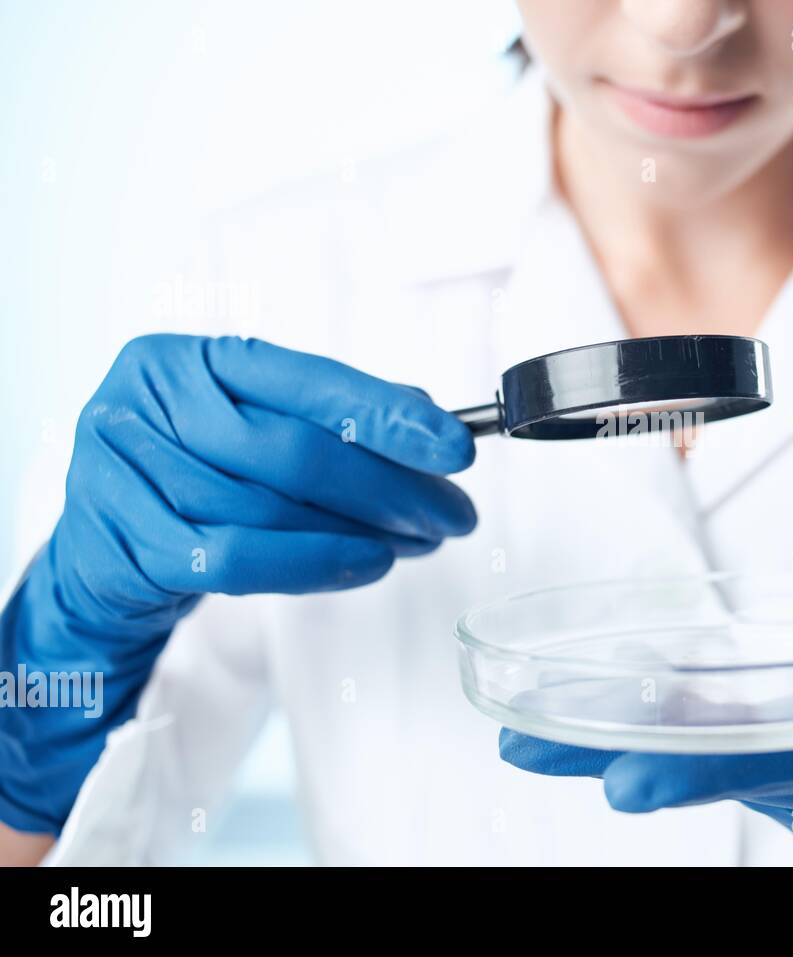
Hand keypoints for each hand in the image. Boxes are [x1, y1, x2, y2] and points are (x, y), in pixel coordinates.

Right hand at [1, 335, 475, 832]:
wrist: (106, 547)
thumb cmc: (199, 473)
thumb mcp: (257, 426)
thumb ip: (333, 418)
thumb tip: (431, 424)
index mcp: (191, 359)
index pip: (306, 381)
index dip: (388, 415)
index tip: (456, 447)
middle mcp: (148, 404)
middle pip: (294, 450)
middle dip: (391, 488)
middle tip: (451, 514)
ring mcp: (125, 473)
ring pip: (269, 509)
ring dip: (363, 532)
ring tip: (418, 542)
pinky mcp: (124, 542)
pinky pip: (235, 559)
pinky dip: (313, 565)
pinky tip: (366, 564)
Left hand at [500, 536, 792, 865]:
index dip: (713, 772)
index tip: (627, 781)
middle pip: (730, 777)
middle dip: (626, 767)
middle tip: (528, 754)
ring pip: (714, 771)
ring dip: (619, 755)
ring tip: (521, 742)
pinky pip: (726, 760)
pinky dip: (661, 743)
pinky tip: (590, 725)